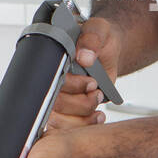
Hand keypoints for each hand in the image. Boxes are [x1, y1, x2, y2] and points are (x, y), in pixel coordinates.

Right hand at [47, 16, 121, 130]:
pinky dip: (85, 124)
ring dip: (82, 115)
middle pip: (53, 106)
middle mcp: (52, 81)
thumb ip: (91, 37)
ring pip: (60, 121)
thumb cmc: (100, 38)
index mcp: (51, 61)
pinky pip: (70, 127)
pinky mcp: (70, 109)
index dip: (70, 87)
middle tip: (96, 90)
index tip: (90, 83)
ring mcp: (60, 97)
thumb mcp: (99, 29)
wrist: (109, 49)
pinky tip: (97, 116)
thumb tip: (84, 56)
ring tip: (97, 98)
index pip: (47, 82)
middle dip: (78, 103)